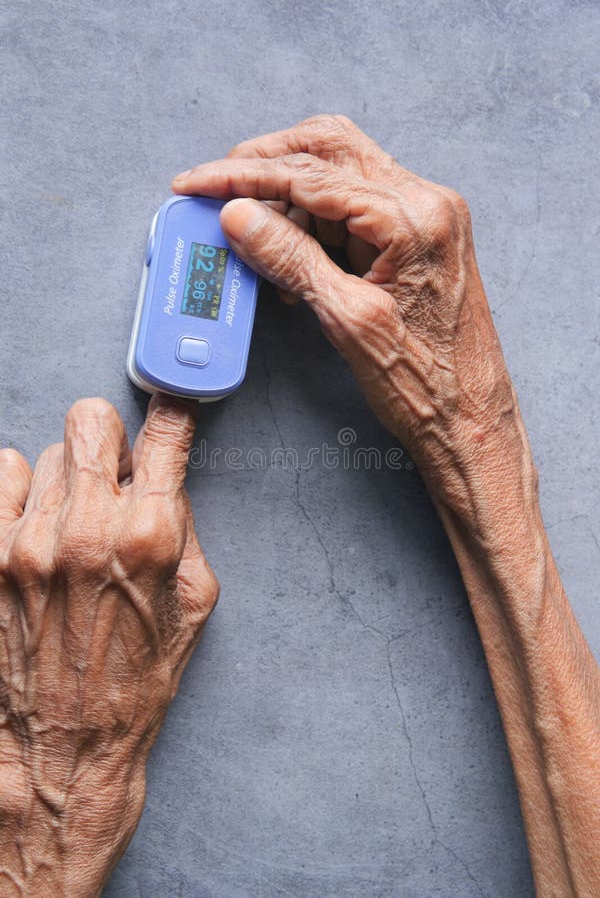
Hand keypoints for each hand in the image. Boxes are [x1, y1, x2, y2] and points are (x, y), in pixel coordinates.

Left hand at [0, 396, 218, 896]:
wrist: (64, 747)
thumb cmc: (135, 679)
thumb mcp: (194, 603)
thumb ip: (182, 528)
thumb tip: (163, 481)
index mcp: (148, 537)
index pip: (165, 437)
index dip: (173, 413)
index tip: (172, 404)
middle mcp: (85, 527)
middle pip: (89, 418)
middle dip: (108, 438)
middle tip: (113, 471)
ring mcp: (27, 540)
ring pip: (44, 453)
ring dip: (65, 477)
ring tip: (72, 523)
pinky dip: (19, 492)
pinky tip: (36, 527)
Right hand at [172, 114, 515, 506]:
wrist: (470, 419)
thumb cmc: (426, 384)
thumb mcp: (347, 321)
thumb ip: (291, 260)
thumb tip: (240, 216)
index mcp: (414, 218)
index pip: (311, 174)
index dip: (243, 176)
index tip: (197, 183)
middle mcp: (426, 204)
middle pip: (330, 149)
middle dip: (267, 164)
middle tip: (219, 188)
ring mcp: (425, 218)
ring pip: (339, 174)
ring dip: (291, 199)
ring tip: (259, 245)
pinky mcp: (417, 238)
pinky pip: (354, 208)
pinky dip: (315, 223)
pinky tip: (292, 259)